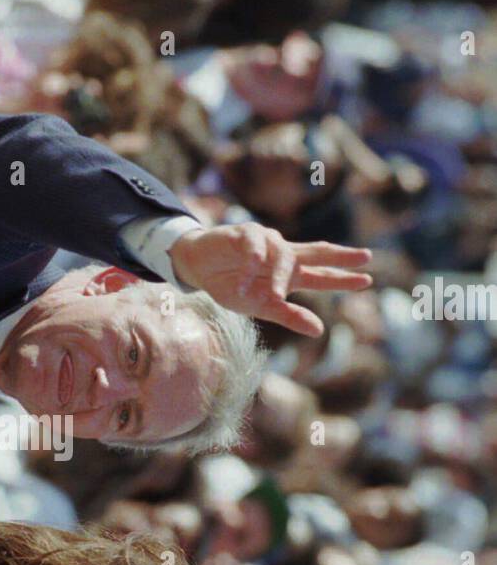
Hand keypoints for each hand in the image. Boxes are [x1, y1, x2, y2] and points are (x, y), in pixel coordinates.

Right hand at [169, 222, 371, 336]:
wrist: (198, 267)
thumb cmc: (231, 285)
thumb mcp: (260, 307)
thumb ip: (288, 316)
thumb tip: (319, 331)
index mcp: (289, 275)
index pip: (321, 276)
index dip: (343, 278)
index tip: (367, 280)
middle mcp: (283, 255)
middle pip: (317, 253)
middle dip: (340, 255)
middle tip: (366, 257)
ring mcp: (266, 242)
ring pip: (284, 255)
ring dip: (278, 276)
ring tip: (269, 293)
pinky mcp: (244, 234)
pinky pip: (255, 246)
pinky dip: (254, 260)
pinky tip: (249, 271)